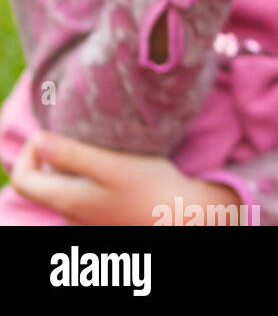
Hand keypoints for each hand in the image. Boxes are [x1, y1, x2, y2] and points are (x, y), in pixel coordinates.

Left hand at [9, 130, 243, 225]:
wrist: (179, 216)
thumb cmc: (148, 187)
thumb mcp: (110, 164)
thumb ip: (72, 155)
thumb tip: (39, 141)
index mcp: (66, 200)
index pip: (22, 180)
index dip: (27, 153)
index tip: (48, 132)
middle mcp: (70, 215)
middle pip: (42, 185)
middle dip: (51, 156)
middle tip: (75, 132)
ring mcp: (87, 220)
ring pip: (64, 189)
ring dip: (72, 167)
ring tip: (98, 146)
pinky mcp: (104, 219)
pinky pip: (84, 196)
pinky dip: (89, 178)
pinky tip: (114, 168)